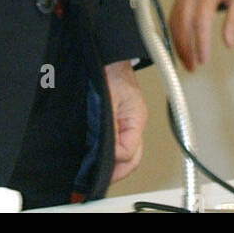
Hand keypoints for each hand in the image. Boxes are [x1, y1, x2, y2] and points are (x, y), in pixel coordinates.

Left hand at [104, 59, 145, 182]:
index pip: (129, 151)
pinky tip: (99, 157)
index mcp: (136, 118)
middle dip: (116, 171)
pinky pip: (119, 144)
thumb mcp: (108, 97)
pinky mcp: (118, 121)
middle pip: (132, 159)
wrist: (106, 53)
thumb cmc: (108, 68)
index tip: (99, 161)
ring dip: (114, 163)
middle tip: (98, 179)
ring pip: (127, 153)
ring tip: (97, 172)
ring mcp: (127, 123)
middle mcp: (134, 123)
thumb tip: (111, 151)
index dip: (114, 159)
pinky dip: (110, 153)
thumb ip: (110, 126)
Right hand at [169, 0, 233, 69]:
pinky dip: (175, 34)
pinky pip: (173, 17)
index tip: (203, 59)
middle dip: (185, 48)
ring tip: (188, 62)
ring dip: (178, 44)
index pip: (201, 20)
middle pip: (182, 23)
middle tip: (193, 67)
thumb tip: (229, 43)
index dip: (200, 42)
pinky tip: (182, 47)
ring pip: (174, 21)